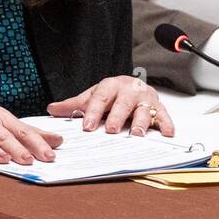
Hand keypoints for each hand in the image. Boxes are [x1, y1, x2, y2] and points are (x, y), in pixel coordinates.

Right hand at [0, 88, 62, 165]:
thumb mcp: (1, 117)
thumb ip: (27, 131)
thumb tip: (56, 140)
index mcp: (1, 118)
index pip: (23, 131)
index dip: (37, 142)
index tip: (50, 153)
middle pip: (5, 136)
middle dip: (18, 149)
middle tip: (30, 160)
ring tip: (4, 159)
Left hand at [47, 75, 175, 137]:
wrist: (132, 84)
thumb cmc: (111, 93)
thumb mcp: (92, 96)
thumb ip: (74, 105)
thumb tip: (51, 109)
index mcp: (110, 86)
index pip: (100, 98)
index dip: (94, 112)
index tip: (88, 126)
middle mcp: (129, 90)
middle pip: (123, 103)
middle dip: (117, 116)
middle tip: (111, 129)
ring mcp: (144, 98)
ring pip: (144, 109)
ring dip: (141, 122)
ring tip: (137, 134)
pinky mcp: (158, 106)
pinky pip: (163, 115)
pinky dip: (166, 124)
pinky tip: (167, 133)